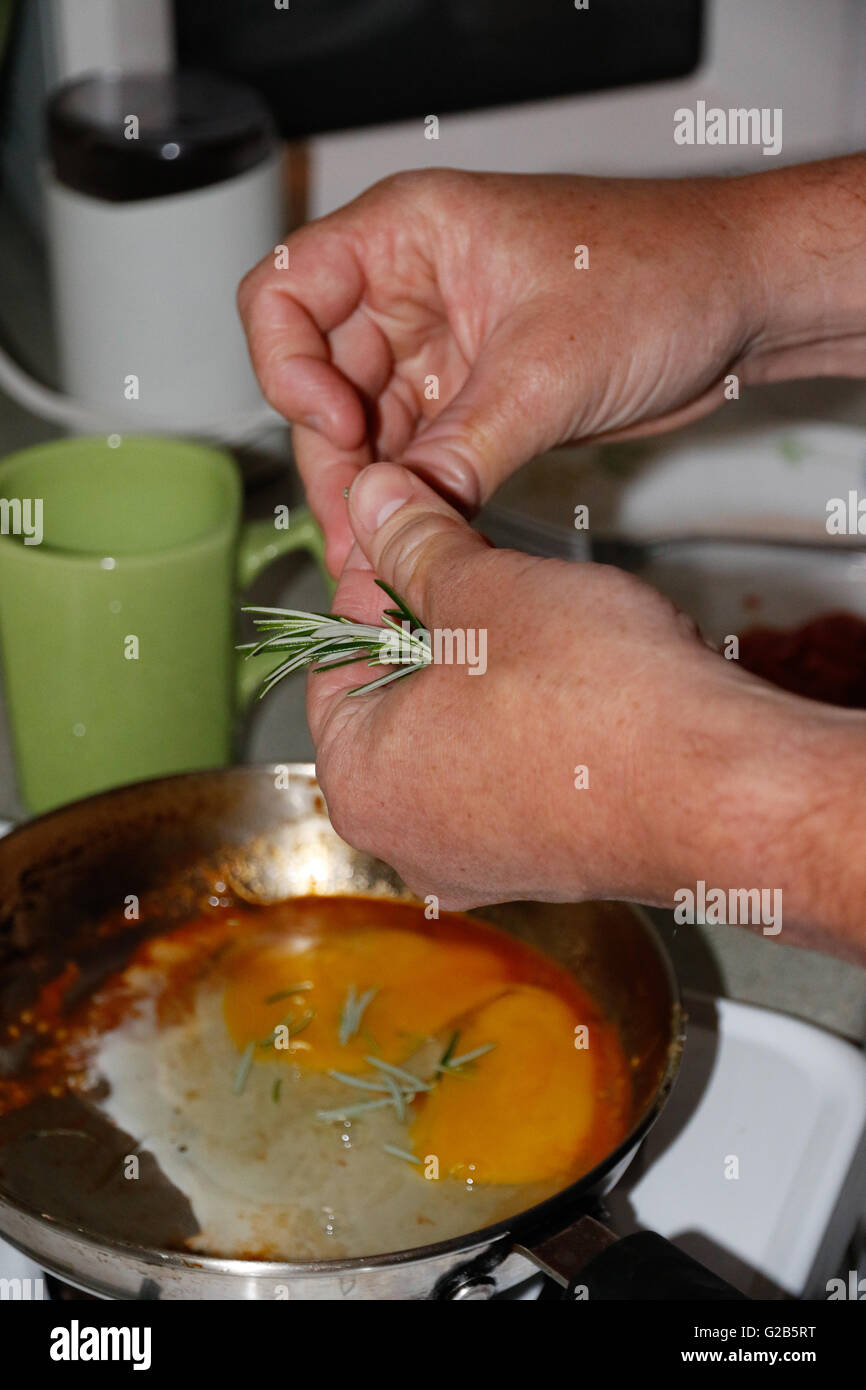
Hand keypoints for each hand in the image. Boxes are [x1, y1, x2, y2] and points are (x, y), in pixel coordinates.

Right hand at [237, 156, 865, 574]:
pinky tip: (413, 547)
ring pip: (366, 428)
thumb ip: (461, 450)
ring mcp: (440, 346)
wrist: (743, 301)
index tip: (337, 429)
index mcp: (408, 234)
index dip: (288, 367)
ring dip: (370, 496)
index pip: (285, 291)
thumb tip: (395, 521)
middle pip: (319, 378)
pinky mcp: (474, 397)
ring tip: (378, 567)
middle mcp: (409, 288)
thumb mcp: (548, 369)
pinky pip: (418, 454)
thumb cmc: (663, 276)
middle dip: (334, 460)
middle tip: (357, 539)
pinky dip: (413, 501)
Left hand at [307, 463, 865, 960]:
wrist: (721, 791)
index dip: (374, 582)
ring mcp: (481, 862)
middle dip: (438, 627)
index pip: (335, 659)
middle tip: (482, 570)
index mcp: (361, 782)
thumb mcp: (485, 588)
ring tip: (541, 622)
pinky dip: (536, 724)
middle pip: (399, 702)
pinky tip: (580, 684)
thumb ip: (413, 544)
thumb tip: (372, 502)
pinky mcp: (548, 864)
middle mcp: (408, 840)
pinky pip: (518, 774)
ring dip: (492, 672)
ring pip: (462, 737)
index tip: (412, 540)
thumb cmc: (594, 700)